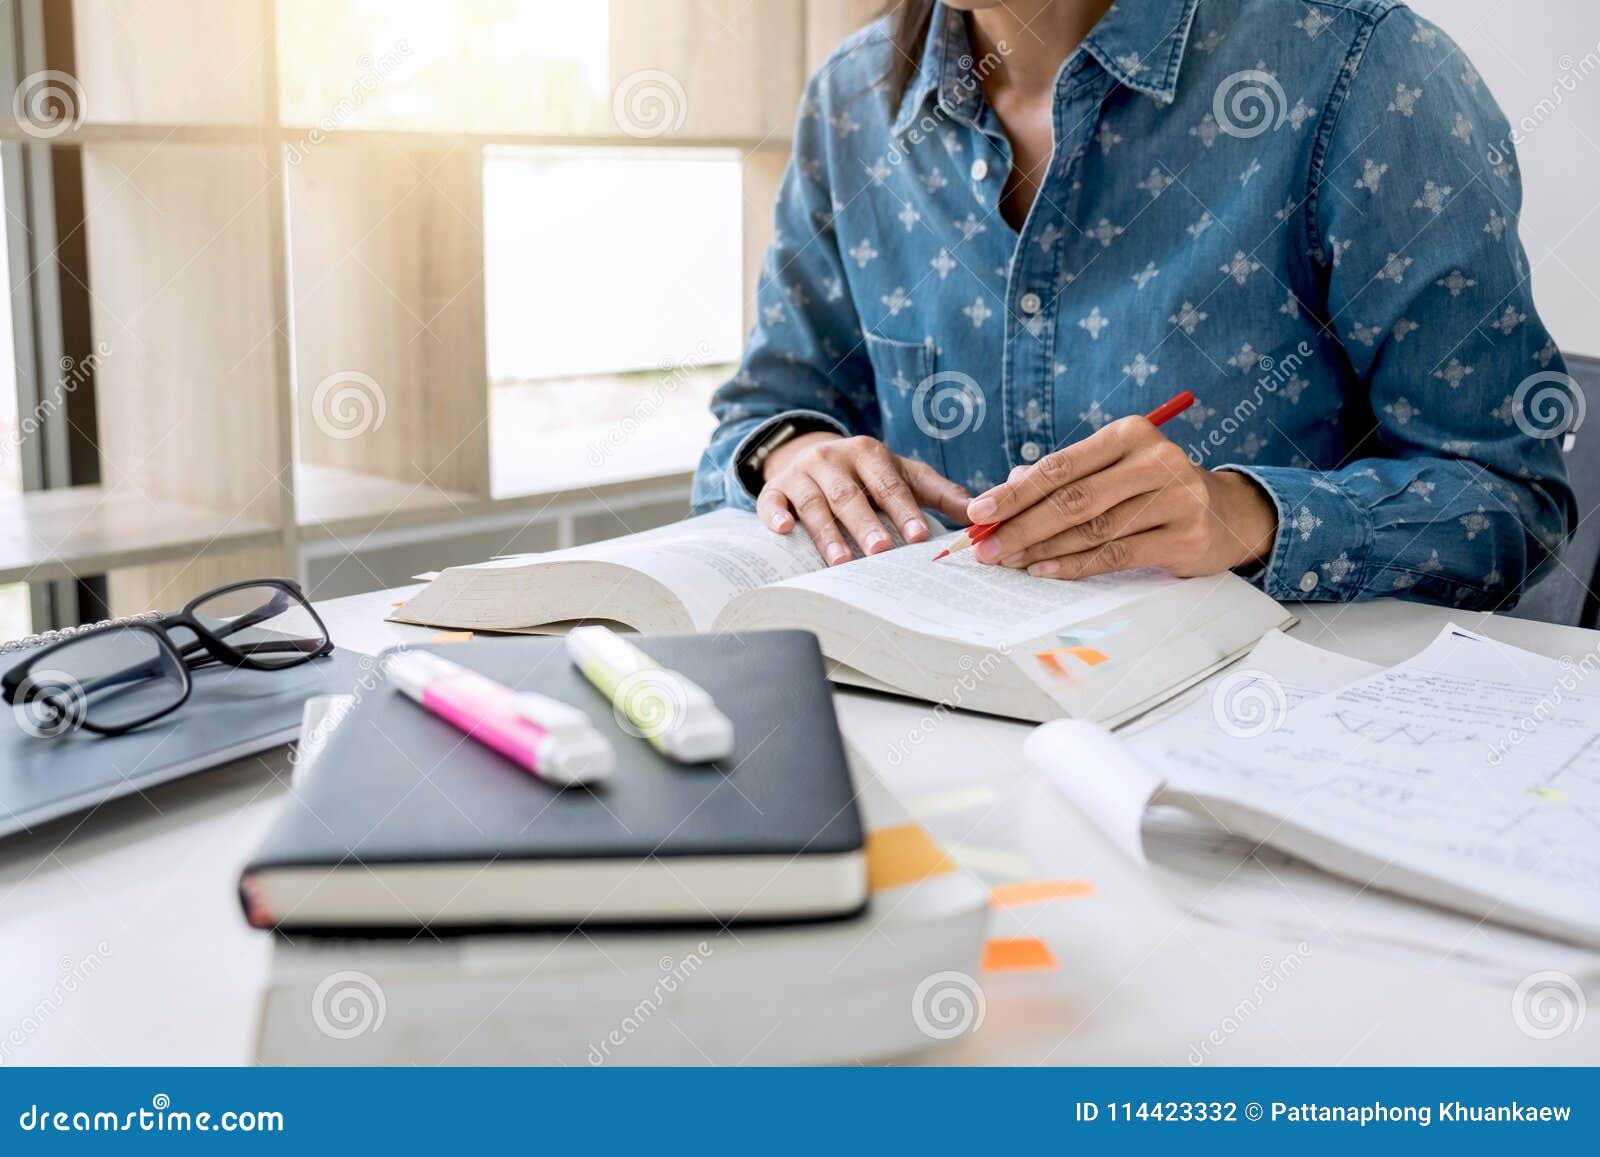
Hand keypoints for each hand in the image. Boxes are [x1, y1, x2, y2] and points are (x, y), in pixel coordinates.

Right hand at [758, 433, 970, 564]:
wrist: (812, 455)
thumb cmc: (867, 474)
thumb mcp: (903, 474)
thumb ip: (940, 492)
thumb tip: (979, 513)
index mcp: (869, 453)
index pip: (889, 484)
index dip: (904, 510)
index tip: (919, 536)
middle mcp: (834, 459)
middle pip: (850, 494)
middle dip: (866, 524)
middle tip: (881, 551)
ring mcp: (802, 473)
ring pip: (814, 503)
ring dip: (827, 532)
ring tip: (841, 560)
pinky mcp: (776, 489)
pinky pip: (772, 502)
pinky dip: (776, 515)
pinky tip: (783, 531)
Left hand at [963, 417, 1276, 578]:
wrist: (1226, 512)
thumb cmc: (1149, 487)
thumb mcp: (1110, 469)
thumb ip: (1060, 478)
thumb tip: (1002, 494)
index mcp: (1129, 434)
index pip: (1060, 466)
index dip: (1014, 492)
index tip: (978, 513)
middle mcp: (1155, 460)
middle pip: (1073, 499)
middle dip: (1020, 526)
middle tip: (983, 547)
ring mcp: (1175, 499)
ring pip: (1092, 530)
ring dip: (1042, 549)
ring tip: (1007, 561)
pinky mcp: (1185, 537)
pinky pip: (1116, 555)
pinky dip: (1074, 565)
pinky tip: (1043, 570)